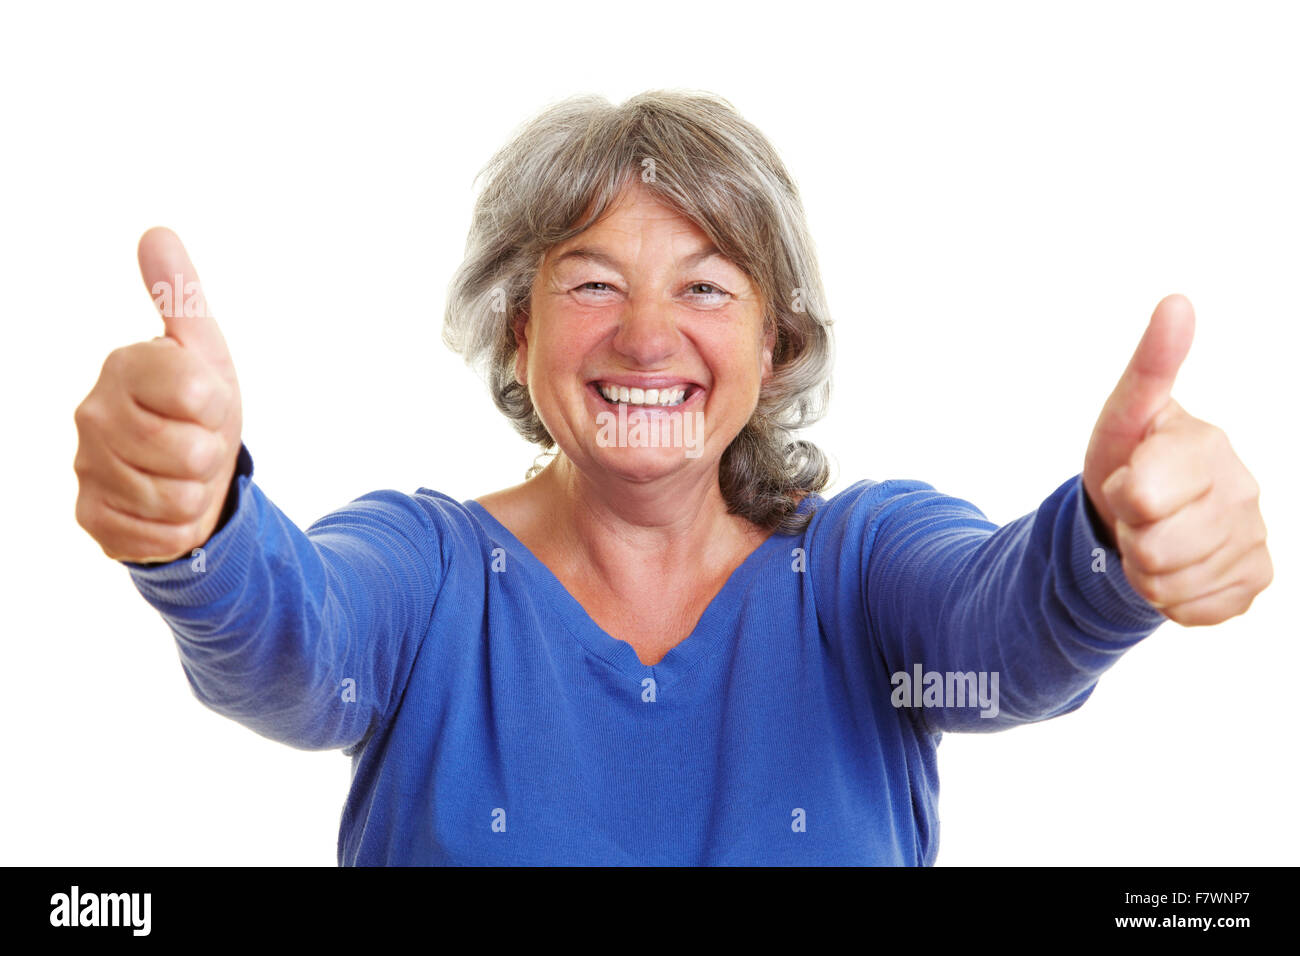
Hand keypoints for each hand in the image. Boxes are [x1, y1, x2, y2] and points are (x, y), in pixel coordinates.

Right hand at [75, 228, 242, 562]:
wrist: (187, 474)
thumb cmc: (198, 407)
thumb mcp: (203, 352)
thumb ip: (181, 296)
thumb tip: (156, 232)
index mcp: (124, 366)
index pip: (196, 393)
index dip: (217, 407)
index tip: (204, 402)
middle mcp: (92, 414)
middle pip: (191, 453)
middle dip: (210, 455)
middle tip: (196, 444)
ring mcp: (86, 468)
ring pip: (177, 499)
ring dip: (196, 493)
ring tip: (182, 474)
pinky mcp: (92, 518)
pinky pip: (158, 535)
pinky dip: (176, 528)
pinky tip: (162, 505)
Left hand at [1082, 294, 1270, 625]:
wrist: (1137, 518)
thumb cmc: (1126, 459)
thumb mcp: (1122, 416)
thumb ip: (1149, 366)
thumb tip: (1178, 301)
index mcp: (1207, 444)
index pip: (1138, 496)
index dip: (1117, 494)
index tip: (1127, 477)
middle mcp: (1243, 488)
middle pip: (1153, 547)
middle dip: (1129, 535)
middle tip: (1137, 515)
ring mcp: (1253, 536)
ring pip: (1169, 583)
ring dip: (1144, 569)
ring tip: (1152, 537)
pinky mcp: (1255, 579)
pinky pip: (1193, 610)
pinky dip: (1170, 599)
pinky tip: (1176, 568)